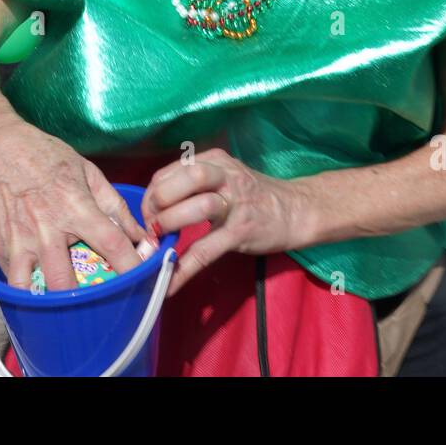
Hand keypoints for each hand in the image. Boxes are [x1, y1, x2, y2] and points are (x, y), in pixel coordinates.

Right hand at [0, 115, 147, 290]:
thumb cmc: (46, 157)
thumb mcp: (88, 172)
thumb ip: (115, 206)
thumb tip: (139, 235)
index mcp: (75, 207)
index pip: (111, 243)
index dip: (131, 265)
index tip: (144, 279)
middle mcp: (47, 228)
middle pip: (66, 281)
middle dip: (82, 298)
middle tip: (96, 298)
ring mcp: (19, 240)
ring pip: (31, 288)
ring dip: (47, 300)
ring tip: (63, 303)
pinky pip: (12, 278)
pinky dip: (26, 285)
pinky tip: (38, 281)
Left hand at [143, 148, 309, 295]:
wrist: (297, 210)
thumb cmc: (254, 196)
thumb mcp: (224, 178)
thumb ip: (193, 186)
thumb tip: (156, 207)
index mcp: (213, 161)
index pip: (168, 173)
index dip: (151, 195)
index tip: (148, 216)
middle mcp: (223, 176)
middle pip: (179, 181)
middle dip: (156, 205)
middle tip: (152, 228)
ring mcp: (235, 203)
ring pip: (195, 207)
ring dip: (170, 226)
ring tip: (161, 244)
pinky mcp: (241, 231)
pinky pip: (206, 250)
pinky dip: (184, 268)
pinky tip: (169, 283)